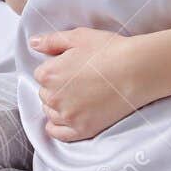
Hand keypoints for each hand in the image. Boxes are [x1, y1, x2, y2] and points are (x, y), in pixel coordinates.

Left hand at [29, 27, 140, 141]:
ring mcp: (68, 116)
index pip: (41, 75)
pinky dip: (57, 128)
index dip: (56, 69)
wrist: (137, 70)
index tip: (71, 67)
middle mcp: (53, 97)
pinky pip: (59, 133)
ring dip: (58, 106)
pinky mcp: (82, 129)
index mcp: (48, 74)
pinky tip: (65, 119)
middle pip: (45, 94)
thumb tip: (32, 43)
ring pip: (51, 113)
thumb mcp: (78, 36)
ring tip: (78, 96)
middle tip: (78, 81)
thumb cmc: (110, 50)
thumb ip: (51, 41)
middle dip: (56, 87)